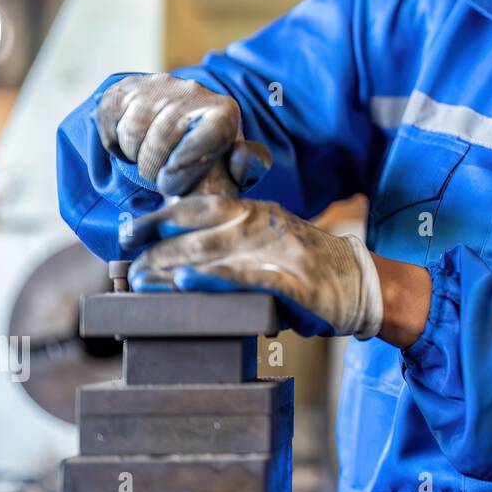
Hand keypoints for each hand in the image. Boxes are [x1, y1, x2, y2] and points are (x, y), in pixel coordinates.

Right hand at [96, 74, 270, 195]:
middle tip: (159, 177)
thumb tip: (241, 158)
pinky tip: (129, 148)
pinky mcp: (125, 89)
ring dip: (135, 156)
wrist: (178, 120)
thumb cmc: (209, 152)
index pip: (210, 133)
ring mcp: (156, 88)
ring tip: (147, 161)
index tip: (171, 182)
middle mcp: (191, 92)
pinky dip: (114, 143)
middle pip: (162, 138)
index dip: (188, 162)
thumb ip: (248, 164)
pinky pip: (110, 121)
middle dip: (155, 168)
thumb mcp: (233, 162)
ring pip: (133, 131)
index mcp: (223, 112)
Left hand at [121, 195, 382, 337]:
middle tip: (130, 270)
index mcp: (257, 212)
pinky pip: (250, 279)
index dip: (161, 218)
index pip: (201, 207)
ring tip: (144, 280)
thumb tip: (179, 252)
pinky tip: (190, 282)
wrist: (362, 283)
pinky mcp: (294, 284)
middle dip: (160, 251)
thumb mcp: (270, 240)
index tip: (129, 233)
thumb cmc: (310, 265)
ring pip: (218, 255)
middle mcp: (265, 226)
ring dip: (176, 267)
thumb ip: (234, 240)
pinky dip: (217, 279)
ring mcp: (280, 254)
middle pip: (201, 234)